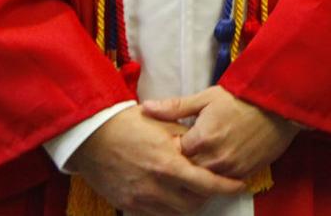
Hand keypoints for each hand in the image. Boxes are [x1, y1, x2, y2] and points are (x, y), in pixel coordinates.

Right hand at [65, 105, 244, 215]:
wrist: (92, 136)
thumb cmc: (129, 124)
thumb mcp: (165, 125)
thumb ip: (188, 140)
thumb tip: (206, 149)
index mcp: (168, 164)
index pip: (207, 183)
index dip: (226, 187)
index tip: (239, 185)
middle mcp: (156, 186)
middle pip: (194, 203)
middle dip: (207, 195)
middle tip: (212, 183)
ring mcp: (140, 198)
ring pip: (176, 213)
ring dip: (188, 203)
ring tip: (192, 188)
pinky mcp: (128, 204)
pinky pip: (156, 214)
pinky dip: (168, 207)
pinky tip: (171, 193)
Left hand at [138, 86, 299, 179]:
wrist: (280, 104)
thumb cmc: (242, 97)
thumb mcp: (207, 97)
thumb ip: (176, 107)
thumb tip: (146, 108)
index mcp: (201, 138)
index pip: (175, 154)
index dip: (175, 148)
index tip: (178, 140)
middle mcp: (215, 157)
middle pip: (189, 170)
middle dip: (187, 162)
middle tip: (191, 150)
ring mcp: (231, 167)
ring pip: (206, 180)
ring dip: (203, 170)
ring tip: (206, 156)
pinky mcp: (246, 173)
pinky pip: (225, 182)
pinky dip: (220, 175)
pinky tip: (221, 162)